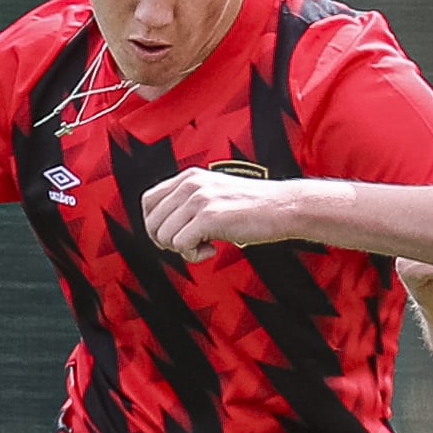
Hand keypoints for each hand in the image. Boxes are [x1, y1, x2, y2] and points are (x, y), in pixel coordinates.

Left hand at [142, 165, 300, 261]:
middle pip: (152, 222)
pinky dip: (194, 255)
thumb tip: (164, 227)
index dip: (155, 225)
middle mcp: (190, 184)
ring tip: (206, 244)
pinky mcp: (208, 217)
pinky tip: (213, 248)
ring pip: (164, 236)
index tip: (173, 236)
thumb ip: (190, 203)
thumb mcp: (216, 194)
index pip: (148, 201)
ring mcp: (199, 199)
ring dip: (182, 249)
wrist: (284, 207)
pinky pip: (181, 246)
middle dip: (167, 242)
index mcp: (189, 177)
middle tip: (191, 244)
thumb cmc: (254, 207)